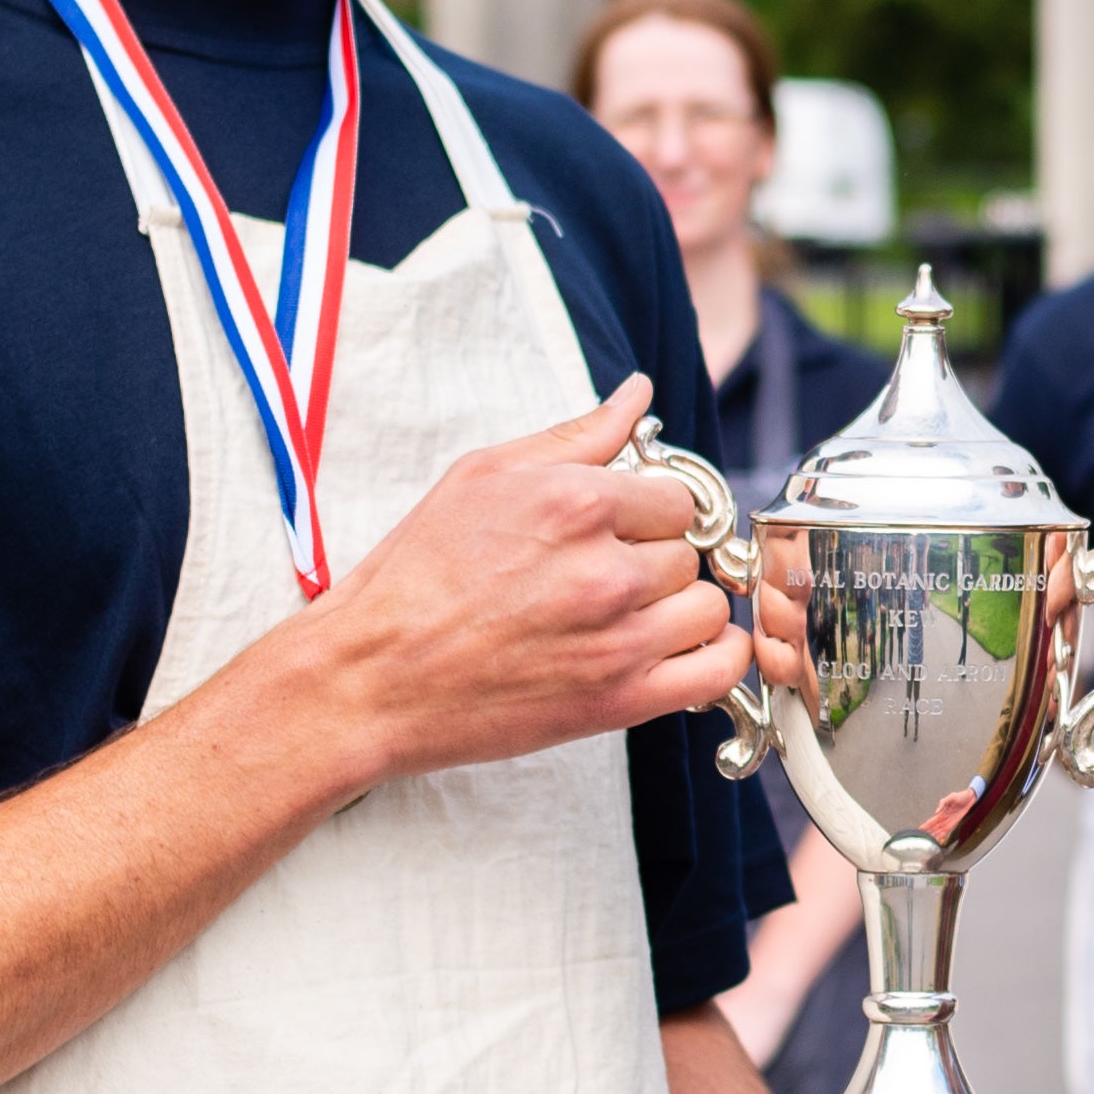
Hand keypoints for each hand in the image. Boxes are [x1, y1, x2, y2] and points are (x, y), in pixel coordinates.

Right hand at [302, 381, 753, 778]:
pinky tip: (675, 651)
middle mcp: (606, 570)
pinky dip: (715, 660)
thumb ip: (576, 436)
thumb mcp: (483, 477)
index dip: (652, 511)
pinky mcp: (621, 700)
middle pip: (691, 552)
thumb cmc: (417, 575)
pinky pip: (719, 670)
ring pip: (709, 608)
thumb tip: (637, 393)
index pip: (678, 495)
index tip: (622, 528)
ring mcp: (619, 640)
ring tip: (628, 615)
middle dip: (657, 558)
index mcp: (576, 503)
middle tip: (606, 574)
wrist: (374, 677)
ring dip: (680, 609)